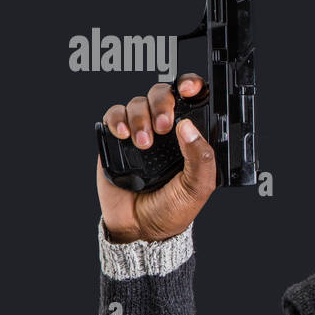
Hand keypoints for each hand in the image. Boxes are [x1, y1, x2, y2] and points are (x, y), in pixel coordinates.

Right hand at [95, 74, 215, 242]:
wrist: (140, 228)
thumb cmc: (173, 209)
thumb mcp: (198, 187)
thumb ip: (200, 157)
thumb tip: (188, 127)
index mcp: (191, 136)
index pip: (194, 101)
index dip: (192, 86)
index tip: (189, 89)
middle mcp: (166, 129)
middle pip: (163, 94)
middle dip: (163, 104)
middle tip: (164, 127)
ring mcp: (141, 132)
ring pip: (138, 102)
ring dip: (140, 118)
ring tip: (144, 143)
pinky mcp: (117, 140)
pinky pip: (114, 114)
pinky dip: (118, 119)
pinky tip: (124, 134)